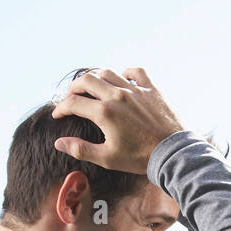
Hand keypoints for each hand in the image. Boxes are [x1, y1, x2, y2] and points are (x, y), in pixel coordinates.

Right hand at [50, 67, 186, 173]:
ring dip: (95, 78)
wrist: (172, 153)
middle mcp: (117, 96)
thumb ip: (81, 149)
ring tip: (91, 87)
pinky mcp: (152, 89)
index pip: (74, 103)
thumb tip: (59, 143)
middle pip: (87, 80)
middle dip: (74, 87)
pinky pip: (136, 72)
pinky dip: (125, 72)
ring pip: (108, 72)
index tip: (58, 115)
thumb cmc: (140, 158)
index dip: (61, 108)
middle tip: (70, 96)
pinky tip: (122, 79)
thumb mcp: (108, 158)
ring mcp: (135, 90)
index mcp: (104, 112)